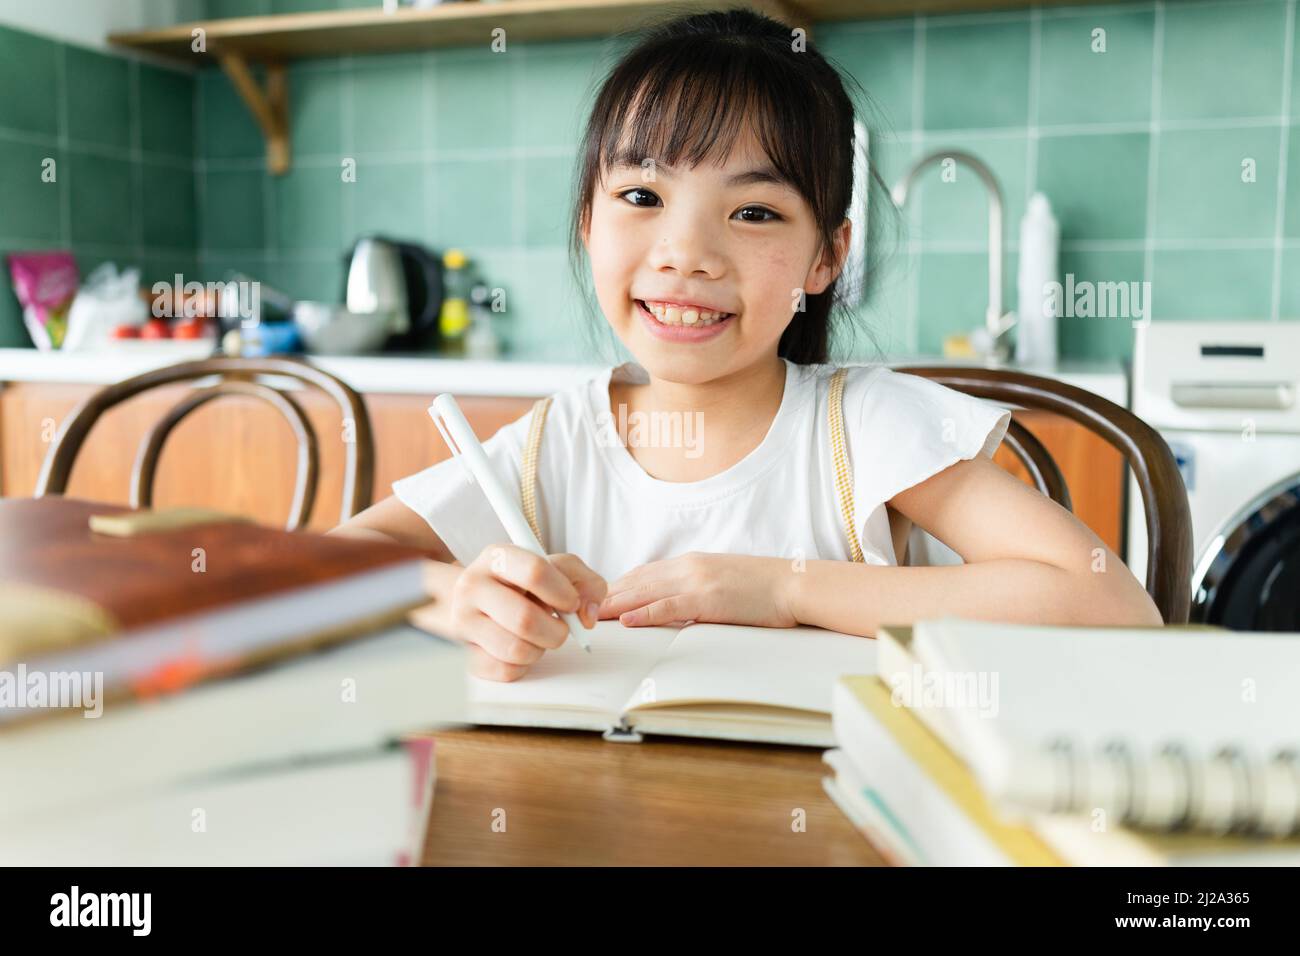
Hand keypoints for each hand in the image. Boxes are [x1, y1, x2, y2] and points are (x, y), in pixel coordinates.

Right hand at [449, 544, 607, 681]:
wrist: (479, 601)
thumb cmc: (525, 585)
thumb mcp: (559, 570)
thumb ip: (586, 583)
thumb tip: (587, 615)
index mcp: (498, 557)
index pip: (535, 571)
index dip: (563, 593)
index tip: (571, 603)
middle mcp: (473, 585)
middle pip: (525, 618)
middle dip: (556, 631)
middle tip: (561, 629)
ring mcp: (463, 619)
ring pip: (515, 650)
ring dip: (540, 649)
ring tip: (538, 637)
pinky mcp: (464, 652)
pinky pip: (505, 670)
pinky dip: (523, 665)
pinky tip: (520, 648)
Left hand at [598, 552, 798, 628]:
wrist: (793, 585)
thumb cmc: (763, 589)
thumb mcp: (721, 583)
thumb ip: (694, 590)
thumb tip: (673, 606)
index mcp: (690, 563)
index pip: (642, 574)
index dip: (615, 588)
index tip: (593, 599)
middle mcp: (687, 567)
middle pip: (635, 581)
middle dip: (604, 595)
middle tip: (576, 608)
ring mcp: (696, 581)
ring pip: (644, 592)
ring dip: (614, 605)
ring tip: (588, 615)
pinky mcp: (708, 599)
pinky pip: (668, 606)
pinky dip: (644, 613)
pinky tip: (626, 621)